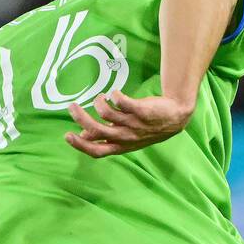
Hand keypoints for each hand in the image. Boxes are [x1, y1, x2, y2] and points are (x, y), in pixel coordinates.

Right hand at [65, 91, 193, 158]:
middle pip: (97, 130)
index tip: (67, 135)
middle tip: (72, 107)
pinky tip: (114, 92)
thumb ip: (105, 138)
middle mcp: (125, 137)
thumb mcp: (125, 138)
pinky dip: (115, 95)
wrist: (175, 118)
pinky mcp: (141, 111)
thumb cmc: (146, 128)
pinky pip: (123, 103)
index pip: (96, 151)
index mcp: (119, 146)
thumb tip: (84, 137)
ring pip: (107, 114)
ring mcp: (133, 125)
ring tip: (100, 97)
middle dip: (81, 118)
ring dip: (99, 103)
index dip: (80, 145)